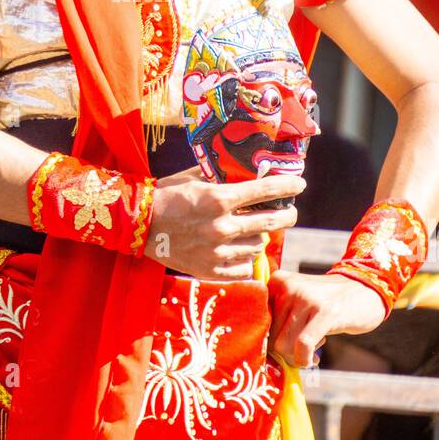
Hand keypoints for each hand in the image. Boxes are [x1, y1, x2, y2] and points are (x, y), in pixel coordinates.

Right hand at [144, 166, 306, 282]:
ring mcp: (217, 252)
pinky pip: (244, 267)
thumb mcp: (194, 177)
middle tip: (290, 212)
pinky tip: (241, 250)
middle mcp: (221, 226)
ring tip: (255, 231)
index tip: (300, 183)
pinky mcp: (210, 270)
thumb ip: (222, 175)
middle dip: (286, 215)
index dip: (287, 186)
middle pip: (271, 223)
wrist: (139, 225)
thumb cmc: (167, 195)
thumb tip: (249, 169)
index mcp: (219, 199)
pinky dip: (246, 259)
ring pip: (258, 246)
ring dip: (260, 237)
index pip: (265, 191)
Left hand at [267, 271, 386, 368]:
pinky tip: (314, 358)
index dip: (267, 341)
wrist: (365, 290)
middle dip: (284, 351)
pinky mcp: (325, 312)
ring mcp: (307, 298)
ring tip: (311, 350)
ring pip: (283, 344)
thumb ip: (276, 316)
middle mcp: (289, 286)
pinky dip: (304, 359)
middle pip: (269, 336)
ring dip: (296, 357)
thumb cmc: (325, 303)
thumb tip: (258, 350)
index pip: (257, 322)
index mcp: (277, 281)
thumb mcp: (297, 299)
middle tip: (301, 349)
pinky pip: (302, 345)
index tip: (282, 346)